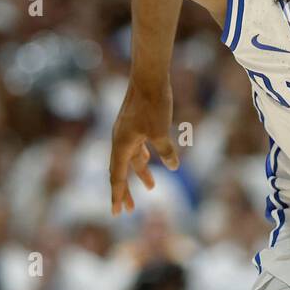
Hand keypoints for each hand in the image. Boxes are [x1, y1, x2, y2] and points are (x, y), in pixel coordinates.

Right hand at [109, 80, 179, 214]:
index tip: (116, 213)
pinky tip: (155, 161)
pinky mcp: (135, 124)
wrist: (148, 76)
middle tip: (128, 210)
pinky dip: (144, 157)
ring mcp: (126, 131)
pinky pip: (137, 147)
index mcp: (121, 145)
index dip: (117, 196)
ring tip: (152, 187)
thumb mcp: (161, 131)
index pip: (117, 177)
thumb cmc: (153, 104)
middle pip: (120, 171)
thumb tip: (173, 166)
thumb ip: (166, 151)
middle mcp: (120, 140)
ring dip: (140, 173)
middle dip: (125, 191)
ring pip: (131, 159)